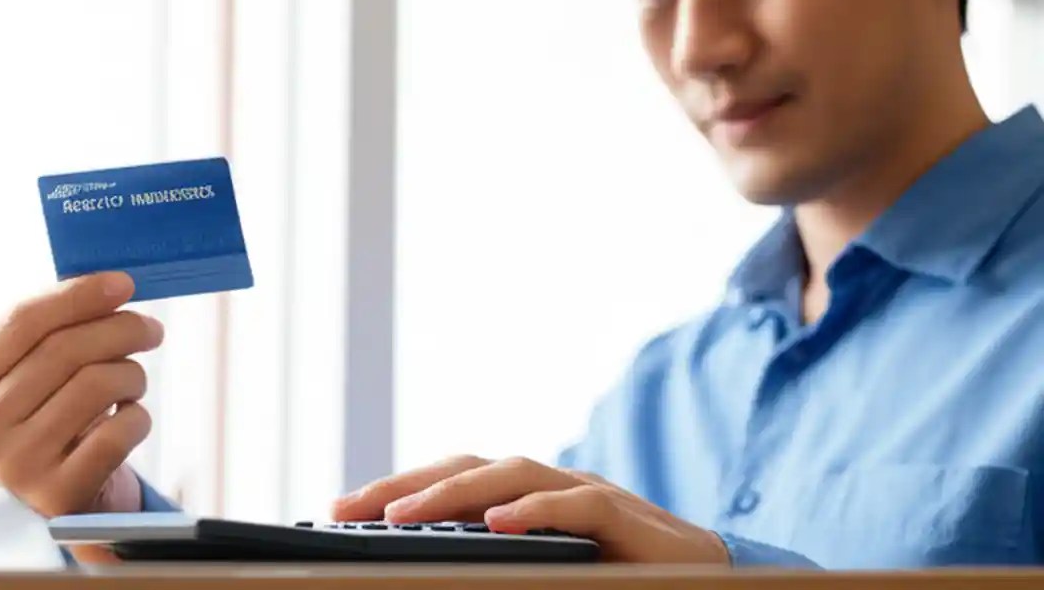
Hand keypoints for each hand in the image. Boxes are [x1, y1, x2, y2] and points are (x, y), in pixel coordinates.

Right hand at [0, 272, 163, 519]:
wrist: (56, 501)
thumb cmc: (48, 419)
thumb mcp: (29, 377)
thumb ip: (53, 330)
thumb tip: (114, 286)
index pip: (23, 321)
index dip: (78, 295)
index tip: (124, 283)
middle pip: (65, 350)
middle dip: (121, 328)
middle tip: (151, 329)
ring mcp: (15, 468)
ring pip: (97, 385)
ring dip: (133, 373)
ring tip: (135, 379)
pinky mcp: (57, 495)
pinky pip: (118, 433)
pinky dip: (138, 416)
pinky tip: (130, 417)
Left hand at [331, 455, 728, 563]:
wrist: (706, 578)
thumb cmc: (621, 575)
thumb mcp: (546, 570)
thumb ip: (497, 564)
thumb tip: (432, 570)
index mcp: (526, 499)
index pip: (453, 480)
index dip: (398, 489)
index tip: (338, 509)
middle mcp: (550, 486)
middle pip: (468, 467)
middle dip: (403, 485)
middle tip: (345, 507)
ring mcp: (587, 493)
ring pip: (512, 474)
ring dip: (451, 492)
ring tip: (399, 517)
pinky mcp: (626, 516)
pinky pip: (578, 503)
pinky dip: (535, 509)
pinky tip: (496, 524)